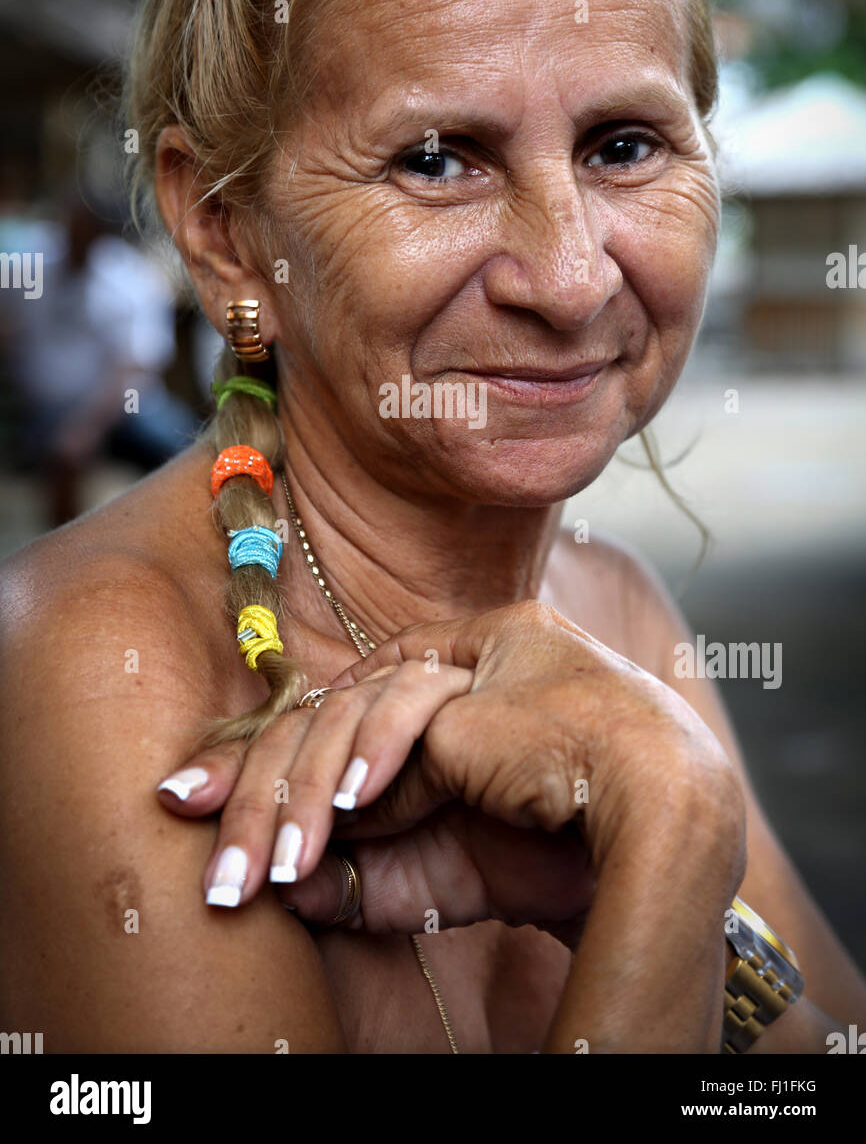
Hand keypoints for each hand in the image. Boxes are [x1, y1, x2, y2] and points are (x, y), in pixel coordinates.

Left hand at [158, 602, 743, 939]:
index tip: (200, 804)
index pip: (329, 719)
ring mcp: (467, 660)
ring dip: (303, 789)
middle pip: (322, 710)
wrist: (664, 839)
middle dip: (254, 774)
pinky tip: (347, 810)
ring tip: (274, 864)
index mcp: (433, 705)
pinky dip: (372, 758)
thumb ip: (368, 874)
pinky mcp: (491, 673)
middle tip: (194, 823)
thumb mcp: (438, 877)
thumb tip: (284, 885)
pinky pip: (407, 709)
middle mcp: (443, 667)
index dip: (263, 763)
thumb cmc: (557, 855)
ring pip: (349, 707)